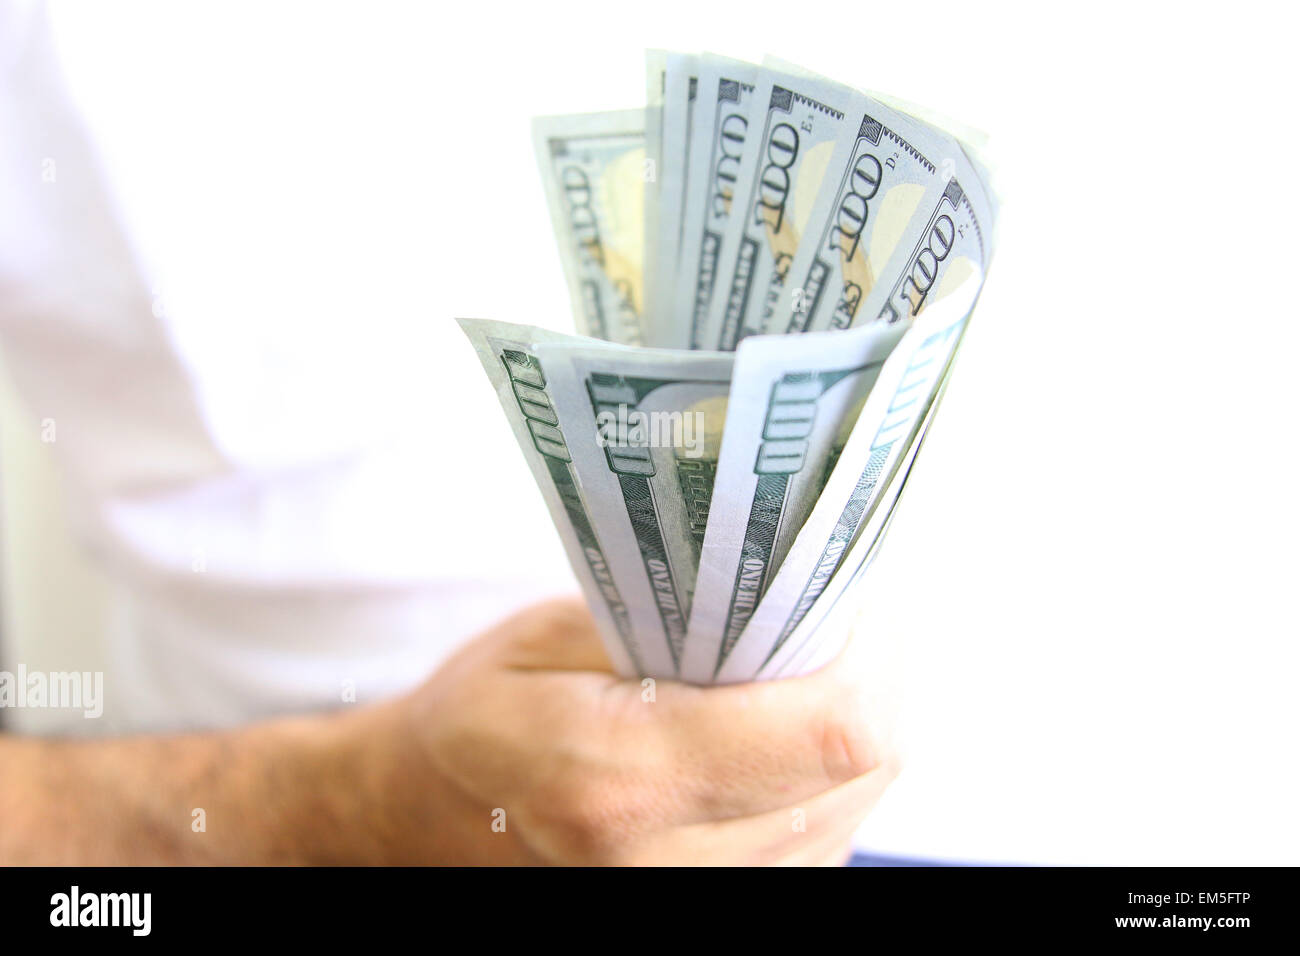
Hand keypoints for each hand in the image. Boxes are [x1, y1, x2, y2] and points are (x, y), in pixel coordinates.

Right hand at [365, 596, 898, 864]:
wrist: (425, 824)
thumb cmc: (482, 718)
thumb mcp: (550, 633)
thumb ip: (675, 616)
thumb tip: (798, 591)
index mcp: (622, 781)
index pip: (835, 731)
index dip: (870, 651)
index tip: (848, 594)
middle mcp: (673, 865)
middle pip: (864, 767)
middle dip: (867, 676)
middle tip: (826, 612)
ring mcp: (701, 903)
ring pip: (857, 806)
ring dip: (847, 727)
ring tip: (791, 670)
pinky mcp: (725, 911)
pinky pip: (828, 838)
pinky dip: (821, 776)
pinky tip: (773, 733)